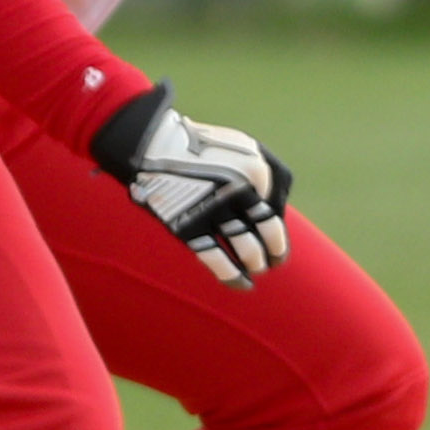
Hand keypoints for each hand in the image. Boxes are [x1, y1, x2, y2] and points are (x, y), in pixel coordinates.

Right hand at [92, 85, 293, 287]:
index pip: (277, 212)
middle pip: (268, 234)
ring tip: (256, 271)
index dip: (278, 230)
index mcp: (257, 172)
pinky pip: (216, 260)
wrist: (151, 144)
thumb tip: (278, 211)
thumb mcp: (244, 147)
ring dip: (255, 265)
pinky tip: (242, 285)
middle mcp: (240, 192)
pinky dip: (233, 277)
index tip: (276, 241)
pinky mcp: (188, 226)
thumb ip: (267, 174)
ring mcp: (213, 210)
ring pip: (247, 250)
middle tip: (273, 262)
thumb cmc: (202, 145)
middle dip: (275, 253)